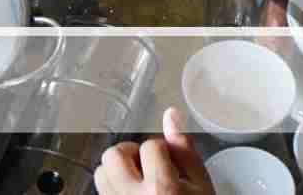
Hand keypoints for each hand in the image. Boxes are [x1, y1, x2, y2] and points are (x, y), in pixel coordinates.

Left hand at [94, 108, 214, 194]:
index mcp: (161, 189)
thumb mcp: (201, 185)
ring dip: (117, 169)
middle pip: (114, 155)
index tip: (171, 164)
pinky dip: (114, 186)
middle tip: (149, 166)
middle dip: (131, 153)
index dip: (162, 150)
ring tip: (139, 179)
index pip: (150, 147)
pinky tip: (133, 192)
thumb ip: (185, 150)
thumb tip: (171, 115)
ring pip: (100, 172)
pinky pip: (102, 191)